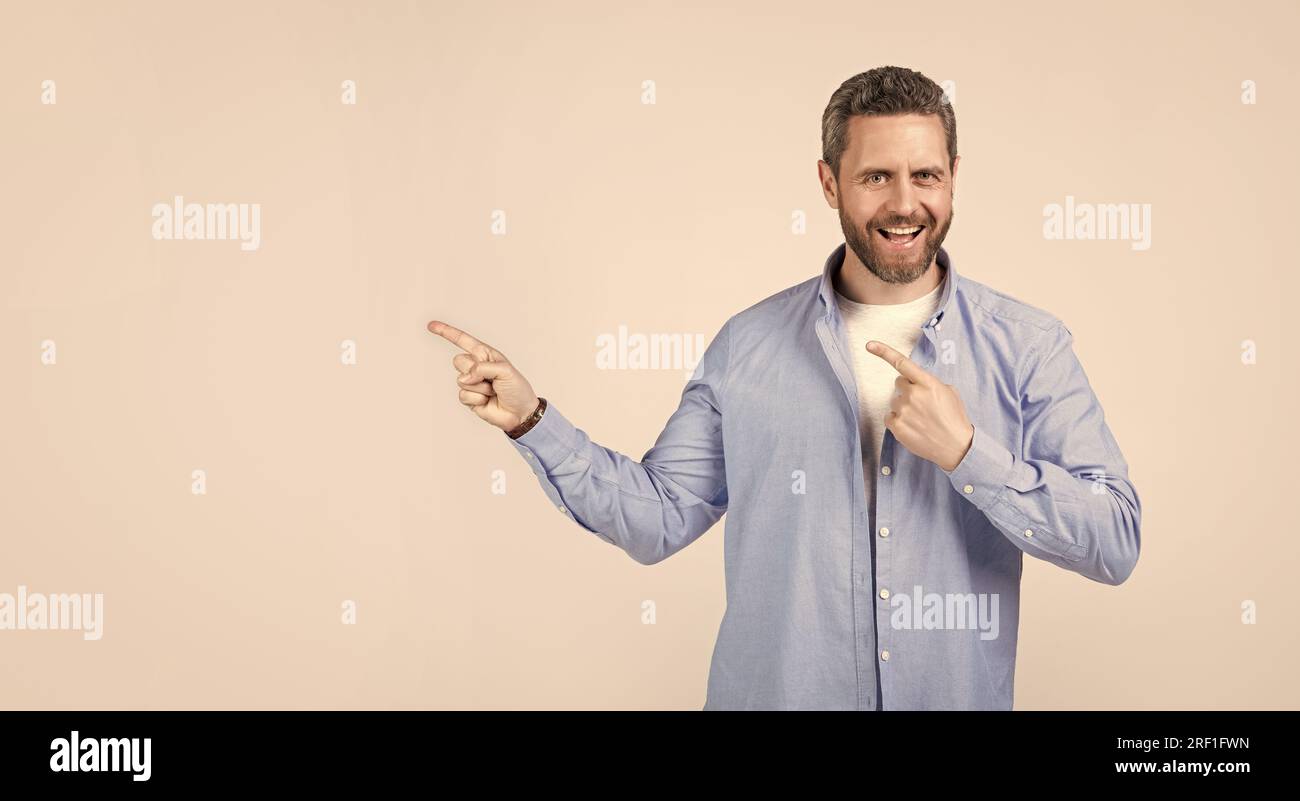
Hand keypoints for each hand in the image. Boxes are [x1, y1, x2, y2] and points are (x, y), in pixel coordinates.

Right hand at [427, 320, 540, 431]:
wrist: (520, 413)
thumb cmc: (517, 388)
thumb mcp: (505, 370)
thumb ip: (482, 368)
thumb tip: (465, 377)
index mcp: (485, 354)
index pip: (463, 340)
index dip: (446, 332)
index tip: (431, 325)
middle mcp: (476, 366)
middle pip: (458, 361)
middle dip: (474, 370)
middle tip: (491, 379)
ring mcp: (471, 382)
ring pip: (460, 380)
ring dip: (479, 387)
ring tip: (492, 391)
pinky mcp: (469, 398)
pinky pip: (463, 395)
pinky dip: (477, 399)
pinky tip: (487, 401)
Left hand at [865, 340, 973, 471]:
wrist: (957, 446)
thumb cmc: (954, 418)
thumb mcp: (949, 392)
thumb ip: (930, 383)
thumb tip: (917, 383)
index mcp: (928, 383)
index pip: (902, 363)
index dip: (884, 352)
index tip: (869, 345)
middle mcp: (914, 394)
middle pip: (898, 384)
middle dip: (907, 390)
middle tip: (921, 404)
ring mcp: (904, 411)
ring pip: (894, 401)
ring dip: (903, 407)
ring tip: (920, 418)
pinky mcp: (897, 426)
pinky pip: (888, 417)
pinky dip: (897, 421)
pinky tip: (912, 426)